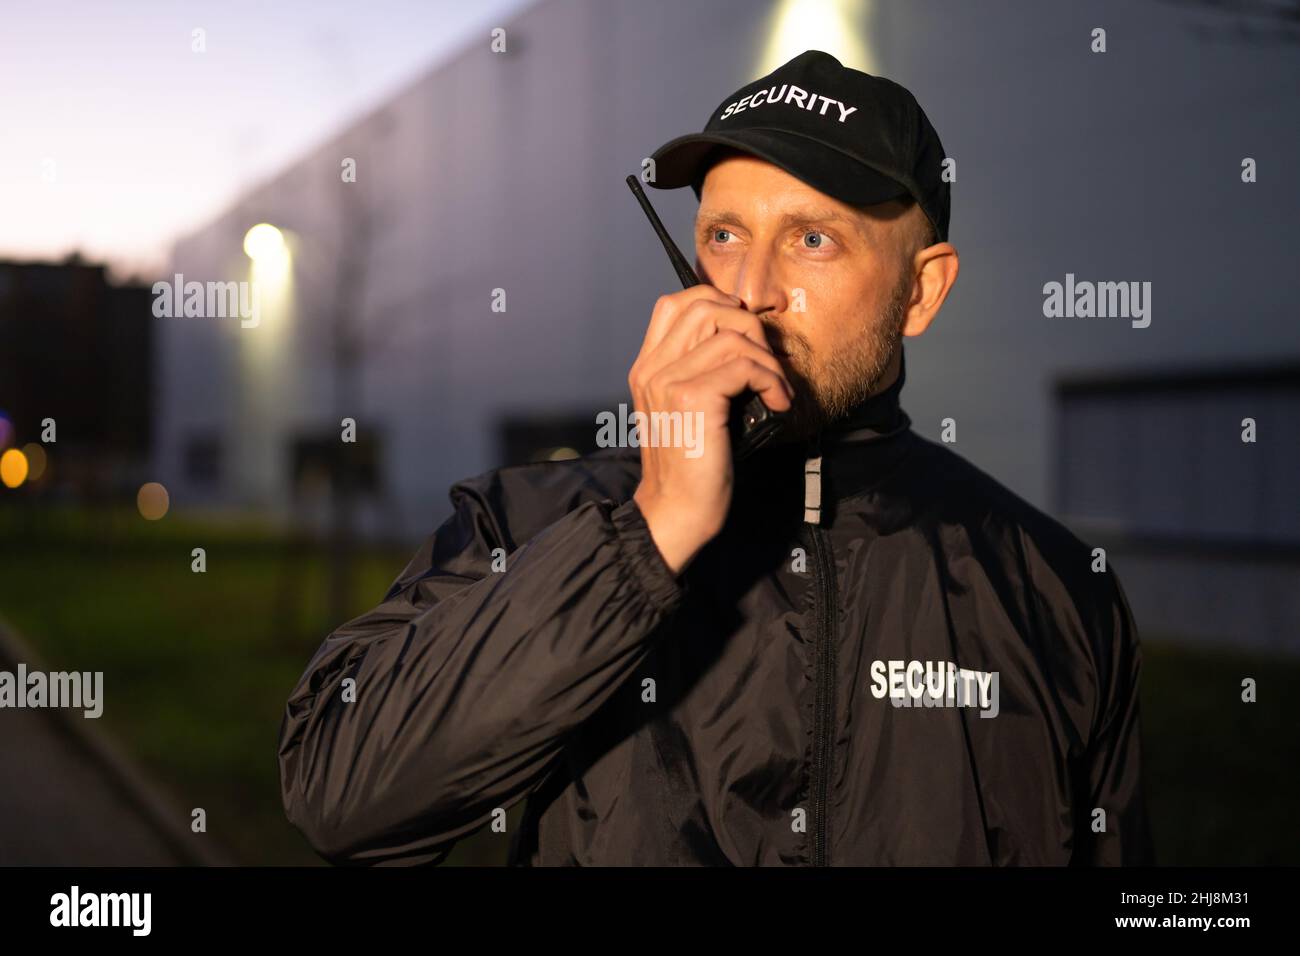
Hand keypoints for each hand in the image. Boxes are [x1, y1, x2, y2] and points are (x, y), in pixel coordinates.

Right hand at [628, 285, 793, 574]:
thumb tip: (746, 338)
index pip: (674, 302)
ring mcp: (667, 380)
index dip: (717, 303)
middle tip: (767, 363)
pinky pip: (745, 365)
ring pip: (731, 333)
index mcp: (647, 367)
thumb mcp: (688, 410)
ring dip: (768, 359)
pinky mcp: (691, 398)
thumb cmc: (692, 467)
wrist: (677, 512)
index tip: (746, 336)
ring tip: (776, 390)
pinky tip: (778, 405)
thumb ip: (700, 371)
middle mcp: (651, 367)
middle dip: (749, 326)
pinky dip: (772, 381)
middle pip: (705, 305)